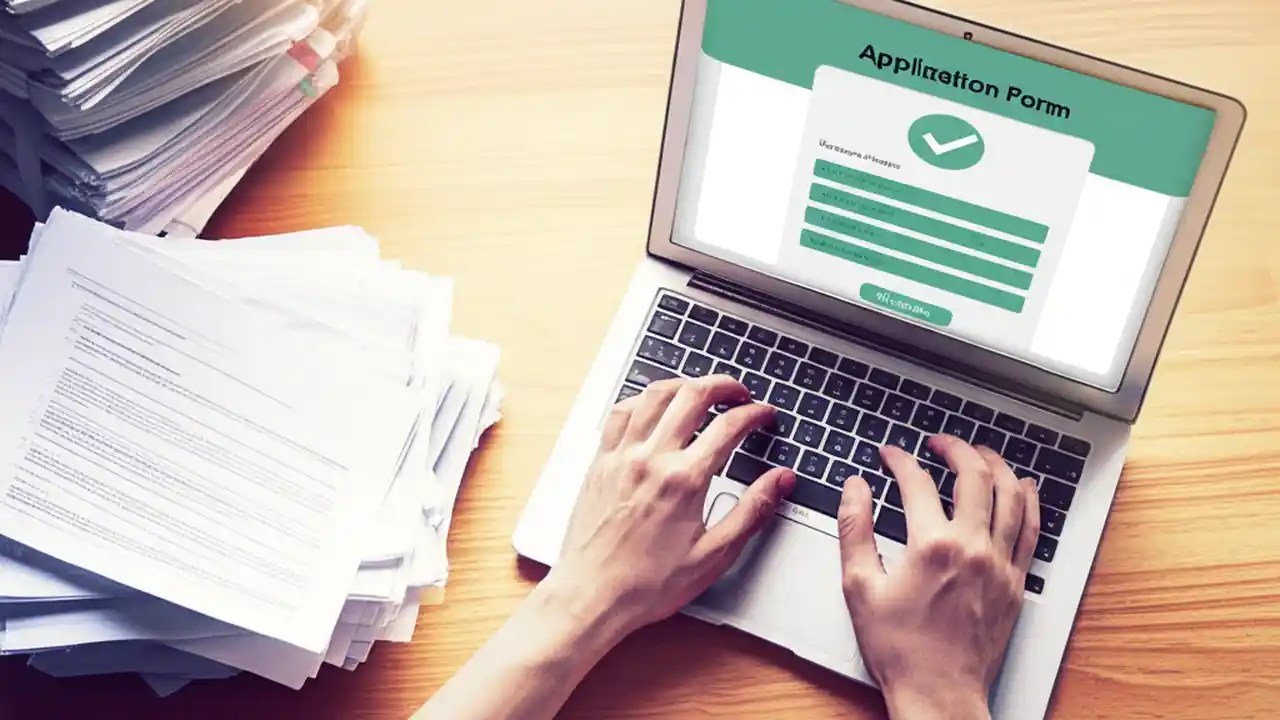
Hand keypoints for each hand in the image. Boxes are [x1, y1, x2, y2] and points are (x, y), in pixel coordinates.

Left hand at [544, 375, 796, 637]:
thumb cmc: (648, 584)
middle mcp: (651, 459)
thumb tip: (781, 480)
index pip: (728, 426)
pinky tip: (652, 404)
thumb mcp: (714, 555)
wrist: (592, 596)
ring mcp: (621, 456)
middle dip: (723, 385)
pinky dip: (642, 399)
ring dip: (683, 384)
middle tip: (739, 392)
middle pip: (692, 395)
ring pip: (654, 395)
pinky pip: (620, 413)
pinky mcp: (600, 462)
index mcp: (684, 480)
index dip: (754, 413)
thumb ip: (752, 511)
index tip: (764, 414)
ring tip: (701, 390)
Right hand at [837, 435, 1039, 719]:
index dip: (899, 460)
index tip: (889, 455)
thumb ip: (855, 528)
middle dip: (954, 448)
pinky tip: (1021, 487)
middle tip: (938, 443)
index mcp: (931, 546)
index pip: (917, 482)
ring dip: (995, 465)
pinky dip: (1028, 501)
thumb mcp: (859, 585)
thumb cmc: (899, 647)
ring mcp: (1000, 564)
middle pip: (973, 475)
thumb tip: (854, 488)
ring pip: (1010, 495)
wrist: (937, 691)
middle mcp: (972, 548)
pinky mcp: (1016, 582)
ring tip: (980, 453)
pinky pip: (1031, 529)